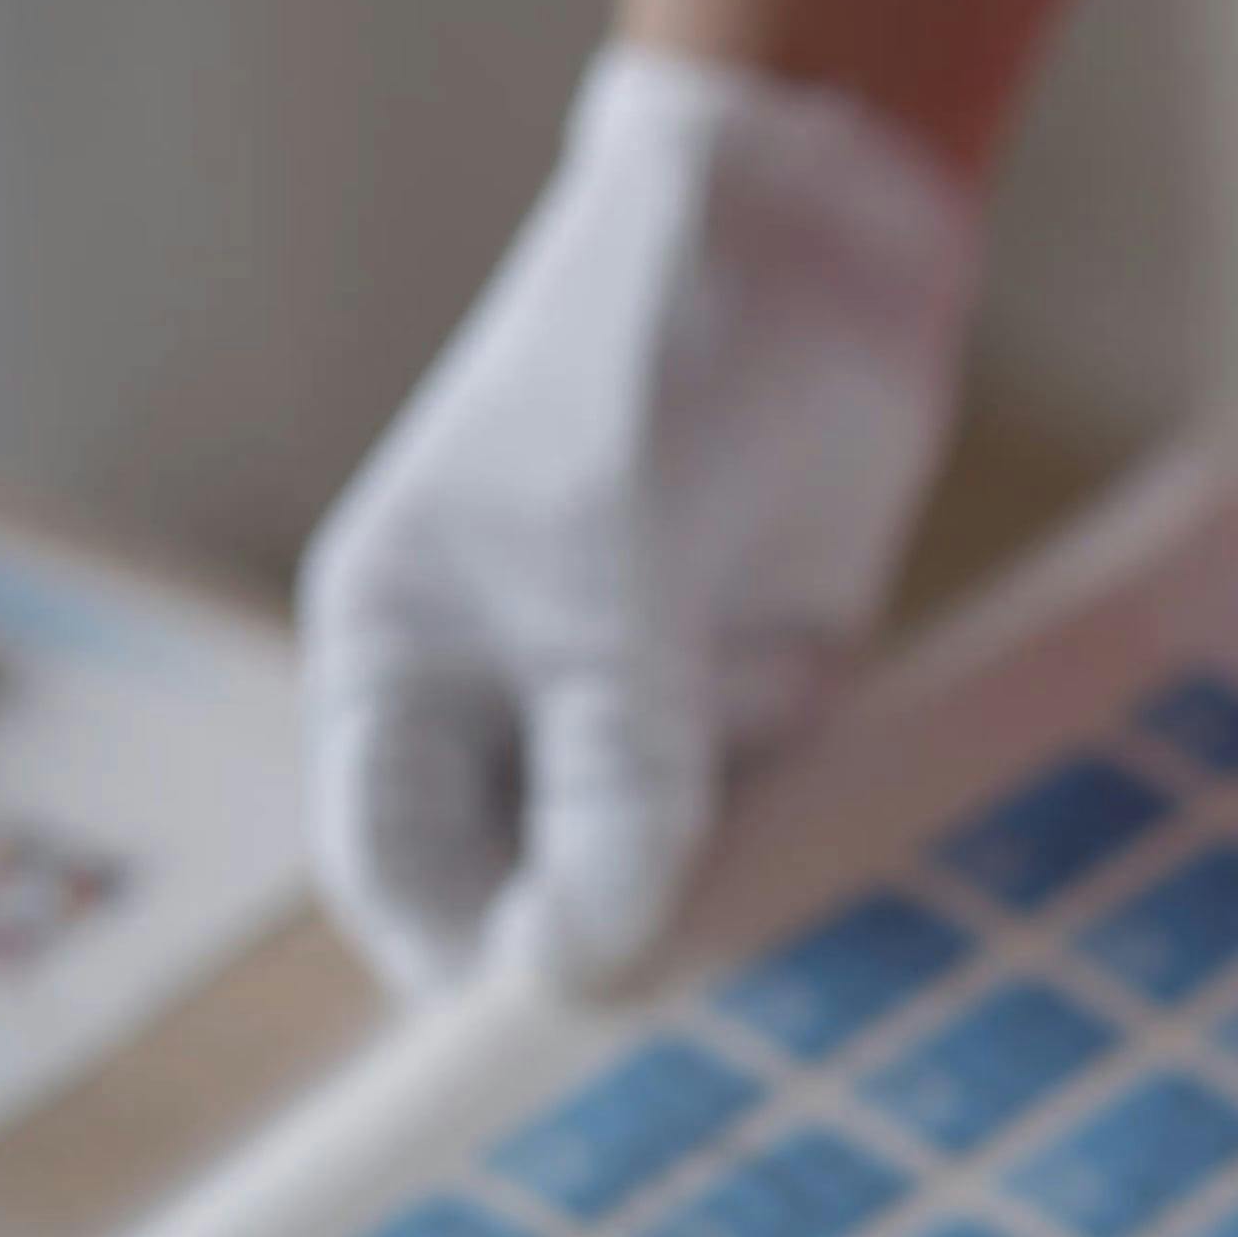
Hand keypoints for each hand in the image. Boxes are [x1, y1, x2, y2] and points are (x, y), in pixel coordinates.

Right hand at [299, 46, 978, 999]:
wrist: (811, 242)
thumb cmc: (655, 370)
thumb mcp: (613, 572)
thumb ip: (605, 763)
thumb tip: (580, 958)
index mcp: (400, 660)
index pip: (395, 864)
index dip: (461, 947)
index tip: (561, 994)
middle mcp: (508, 697)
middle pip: (525, 889)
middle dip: (597, 946)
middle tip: (693, 982)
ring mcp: (637, 702)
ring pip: (655, 872)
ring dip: (712, 913)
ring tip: (779, 927)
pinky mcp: (762, 694)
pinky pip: (764, 823)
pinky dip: (796, 857)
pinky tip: (841, 876)